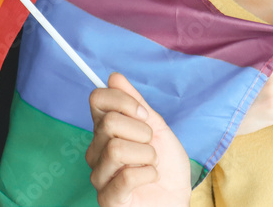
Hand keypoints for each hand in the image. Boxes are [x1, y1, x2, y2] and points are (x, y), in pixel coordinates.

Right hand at [85, 72, 190, 206]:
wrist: (176, 196)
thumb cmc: (166, 164)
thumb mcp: (157, 127)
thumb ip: (136, 103)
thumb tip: (114, 77)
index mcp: (106, 130)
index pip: (97, 99)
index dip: (123, 101)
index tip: (143, 114)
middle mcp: (96, 151)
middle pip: (110, 123)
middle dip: (142, 132)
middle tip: (151, 146)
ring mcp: (100, 176)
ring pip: (116, 149)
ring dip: (147, 155)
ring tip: (151, 163)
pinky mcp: (108, 199)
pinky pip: (126, 177)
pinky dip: (148, 174)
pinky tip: (150, 178)